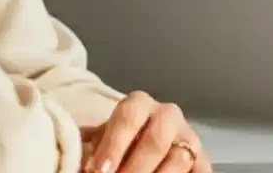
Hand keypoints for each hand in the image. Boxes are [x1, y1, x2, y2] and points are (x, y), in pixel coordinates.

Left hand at [81, 91, 209, 172]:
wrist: (133, 151)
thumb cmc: (112, 149)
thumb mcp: (96, 143)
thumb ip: (85, 149)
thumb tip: (70, 163)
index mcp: (138, 105)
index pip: (129, 116)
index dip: (113, 145)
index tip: (98, 171)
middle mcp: (167, 116)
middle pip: (156, 140)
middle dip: (135, 168)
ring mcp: (188, 139)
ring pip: (179, 159)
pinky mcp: (202, 161)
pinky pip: (199, 171)